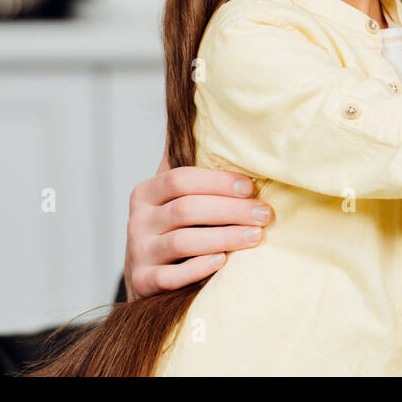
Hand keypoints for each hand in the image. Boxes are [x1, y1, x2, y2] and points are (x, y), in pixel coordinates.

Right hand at [124, 154, 273, 298]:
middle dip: (230, 210)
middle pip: (186, 209)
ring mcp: (138, 253)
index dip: (218, 181)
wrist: (148, 280)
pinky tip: (222, 262)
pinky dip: (198, 268)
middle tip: (264, 214)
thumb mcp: (173, 198)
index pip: (180, 179)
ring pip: (182, 241)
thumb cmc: (173, 230)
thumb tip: (210, 119)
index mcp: (146, 193)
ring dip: (224, 237)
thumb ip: (190, 169)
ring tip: (255, 236)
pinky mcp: (143, 283)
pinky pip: (171, 276)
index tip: (250, 187)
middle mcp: (137, 221)